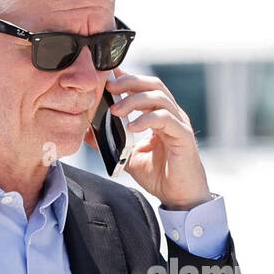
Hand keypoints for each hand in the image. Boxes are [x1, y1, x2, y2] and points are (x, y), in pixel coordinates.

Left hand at [92, 67, 210, 208]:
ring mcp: (179, 124)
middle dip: (129, 82)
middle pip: (153, 85)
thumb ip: (114, 142)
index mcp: (161, 116)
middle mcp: (172, 115)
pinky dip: (146, 119)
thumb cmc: (160, 177)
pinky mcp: (184, 136)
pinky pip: (165, 119)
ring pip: (159, 97)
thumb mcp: (129, 157)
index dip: (127, 78)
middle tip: (109, 88)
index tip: (107, 76)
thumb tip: (90, 132)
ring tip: (116, 111)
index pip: (145, 88)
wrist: (180, 198)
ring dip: (135, 100)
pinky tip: (131, 127)